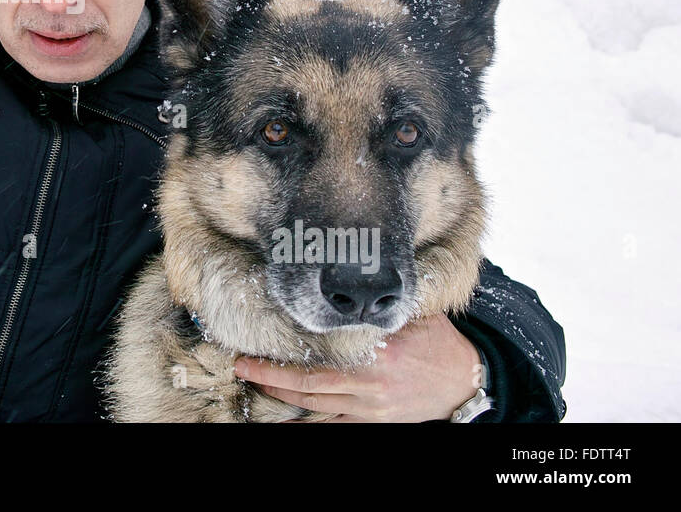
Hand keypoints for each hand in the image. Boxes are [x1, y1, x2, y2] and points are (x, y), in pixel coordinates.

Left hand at [233, 313, 482, 421]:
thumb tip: (347, 283)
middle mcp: (370, 384)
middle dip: (271, 376)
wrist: (466, 383)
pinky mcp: (375, 422)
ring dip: (281, 396)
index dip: (289, 348)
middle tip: (241, 366)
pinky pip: (334, 424)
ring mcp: (371, 408)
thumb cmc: (439, 343)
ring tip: (253, 383)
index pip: (323, 351)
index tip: (260, 339)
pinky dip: (308, 421)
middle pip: (309, 383)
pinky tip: (285, 416)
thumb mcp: (415, 316)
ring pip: (316, 405)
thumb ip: (380, 306)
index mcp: (378, 354)